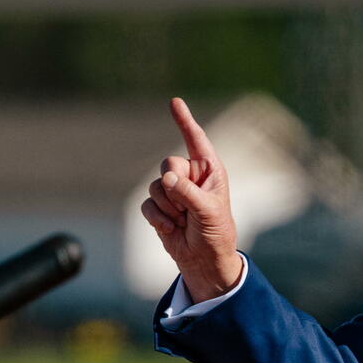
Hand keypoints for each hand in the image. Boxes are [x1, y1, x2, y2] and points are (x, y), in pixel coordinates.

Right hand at [141, 97, 242, 300]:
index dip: (184, 121)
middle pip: (168, 163)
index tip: (175, 102)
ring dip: (168, 207)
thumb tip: (166, 178)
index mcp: (209, 171)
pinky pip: (147, 204)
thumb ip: (188, 192)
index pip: (196, 140)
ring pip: (155, 185)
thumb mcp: (208, 212)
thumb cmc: (215, 233)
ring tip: (184, 221)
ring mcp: (173, 191)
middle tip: (189, 208)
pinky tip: (171, 229)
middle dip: (175, 187)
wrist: (203, 260)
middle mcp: (190, 176)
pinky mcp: (159, 207)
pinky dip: (158, 218)